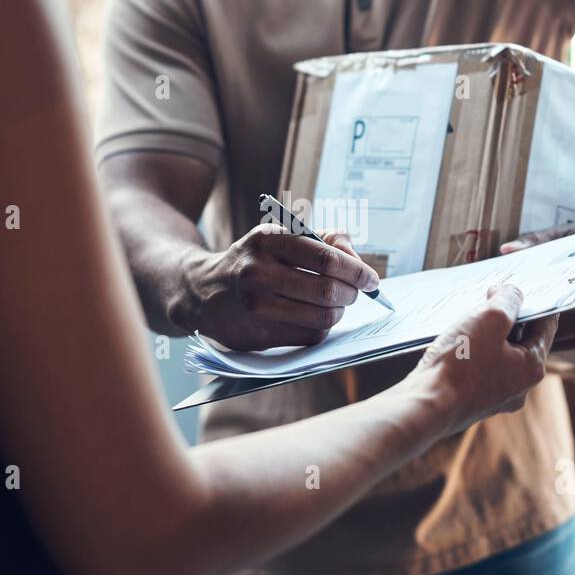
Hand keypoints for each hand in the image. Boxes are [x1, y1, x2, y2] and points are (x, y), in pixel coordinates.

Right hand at [182, 224, 379, 350]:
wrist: (204, 292)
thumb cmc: (253, 261)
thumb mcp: (278, 238)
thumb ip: (320, 240)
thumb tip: (355, 258)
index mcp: (268, 241)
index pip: (326, 258)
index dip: (356, 270)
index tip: (370, 279)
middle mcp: (258, 272)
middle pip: (327, 291)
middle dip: (351, 294)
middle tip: (355, 293)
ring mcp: (257, 307)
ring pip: (322, 317)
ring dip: (339, 313)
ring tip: (336, 305)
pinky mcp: (259, 335)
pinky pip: (310, 336)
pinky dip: (322, 328)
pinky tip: (316, 317)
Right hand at [408, 284, 557, 436]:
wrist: (426, 406)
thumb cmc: (460, 365)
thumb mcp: (490, 318)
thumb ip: (508, 299)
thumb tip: (513, 293)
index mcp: (531, 368)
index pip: (546, 327)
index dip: (535, 303)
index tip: (522, 289)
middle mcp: (518, 387)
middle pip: (521, 342)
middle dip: (507, 319)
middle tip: (488, 300)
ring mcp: (495, 397)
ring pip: (499, 356)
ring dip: (487, 337)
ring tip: (468, 322)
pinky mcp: (472, 401)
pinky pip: (479, 371)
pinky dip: (472, 355)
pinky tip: (454, 347)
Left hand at [500, 224, 574, 351]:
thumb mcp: (569, 234)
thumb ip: (537, 241)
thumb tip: (506, 250)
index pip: (555, 309)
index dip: (526, 308)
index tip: (499, 303)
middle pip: (551, 328)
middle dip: (522, 321)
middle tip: (489, 316)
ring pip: (553, 340)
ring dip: (528, 333)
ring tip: (499, 322)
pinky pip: (561, 342)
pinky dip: (540, 336)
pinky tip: (518, 325)